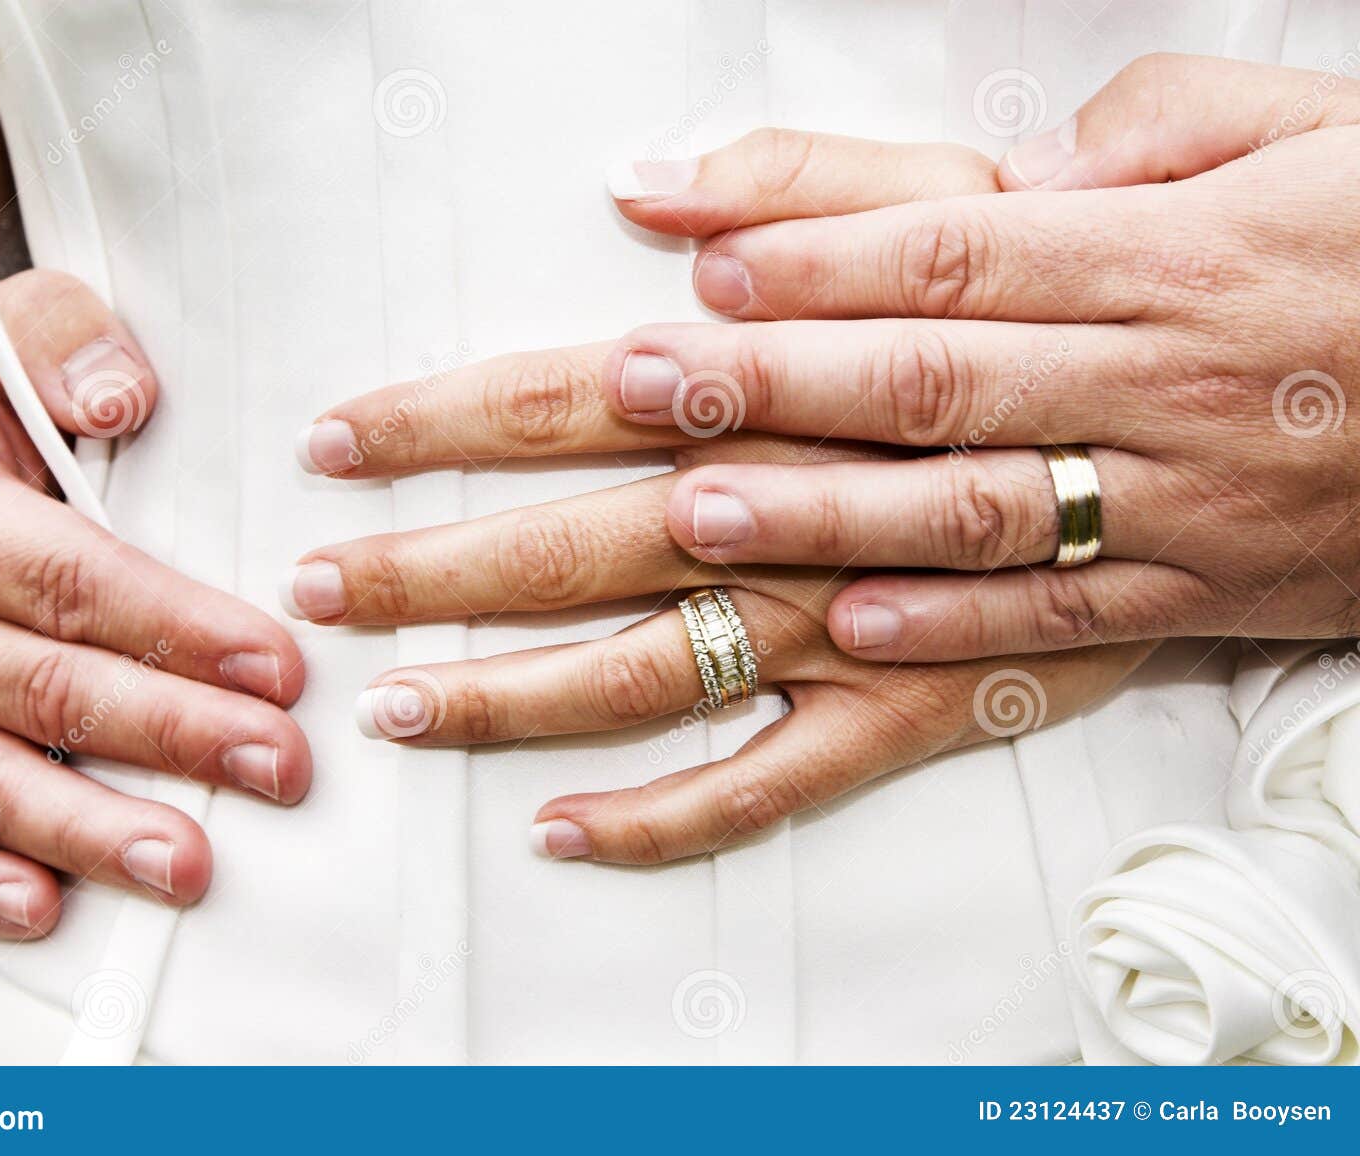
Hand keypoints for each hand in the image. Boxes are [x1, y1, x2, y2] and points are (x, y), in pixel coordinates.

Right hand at [0, 270, 310, 936]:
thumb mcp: (10, 336)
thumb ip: (64, 339)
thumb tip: (122, 391)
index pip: (72, 581)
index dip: (178, 627)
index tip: (275, 662)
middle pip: (51, 689)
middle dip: (176, 732)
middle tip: (277, 763)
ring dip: (95, 828)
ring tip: (189, 861)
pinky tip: (44, 905)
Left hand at [285, 133, 1151, 863]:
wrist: (1321, 400)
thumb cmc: (1121, 277)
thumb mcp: (975, 183)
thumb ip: (806, 177)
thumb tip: (647, 188)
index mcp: (808, 360)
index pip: (588, 384)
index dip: (453, 412)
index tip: (342, 434)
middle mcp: (817, 493)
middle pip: (587, 534)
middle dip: (437, 561)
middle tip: (316, 582)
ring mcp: (871, 612)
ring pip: (662, 667)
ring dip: (516, 694)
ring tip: (394, 707)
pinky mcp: (940, 702)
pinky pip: (788, 777)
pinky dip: (677, 813)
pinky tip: (568, 832)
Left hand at [600, 55, 1359, 662]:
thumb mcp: (1311, 135)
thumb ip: (1158, 129)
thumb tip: (1019, 164)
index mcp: (1171, 256)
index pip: (961, 257)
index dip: (825, 260)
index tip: (703, 262)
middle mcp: (1157, 383)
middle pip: (932, 382)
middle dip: (773, 383)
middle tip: (636, 383)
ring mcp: (1178, 502)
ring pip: (976, 512)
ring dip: (826, 517)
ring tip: (695, 512)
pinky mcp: (1204, 596)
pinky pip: (1065, 619)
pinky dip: (954, 629)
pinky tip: (847, 630)